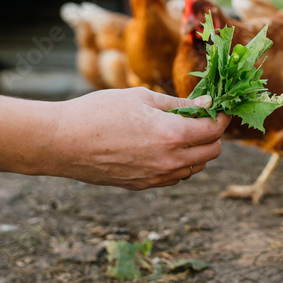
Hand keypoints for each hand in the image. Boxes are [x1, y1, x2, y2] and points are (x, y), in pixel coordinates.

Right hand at [42, 88, 230, 188]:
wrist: (63, 142)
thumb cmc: (99, 112)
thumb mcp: (141, 97)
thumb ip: (179, 104)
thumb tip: (207, 106)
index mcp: (172, 136)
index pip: (214, 131)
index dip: (220, 117)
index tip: (216, 108)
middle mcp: (169, 162)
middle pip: (211, 153)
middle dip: (212, 135)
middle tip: (199, 118)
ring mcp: (156, 177)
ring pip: (195, 168)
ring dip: (197, 151)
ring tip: (180, 131)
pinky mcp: (143, 185)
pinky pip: (175, 177)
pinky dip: (179, 163)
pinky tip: (164, 147)